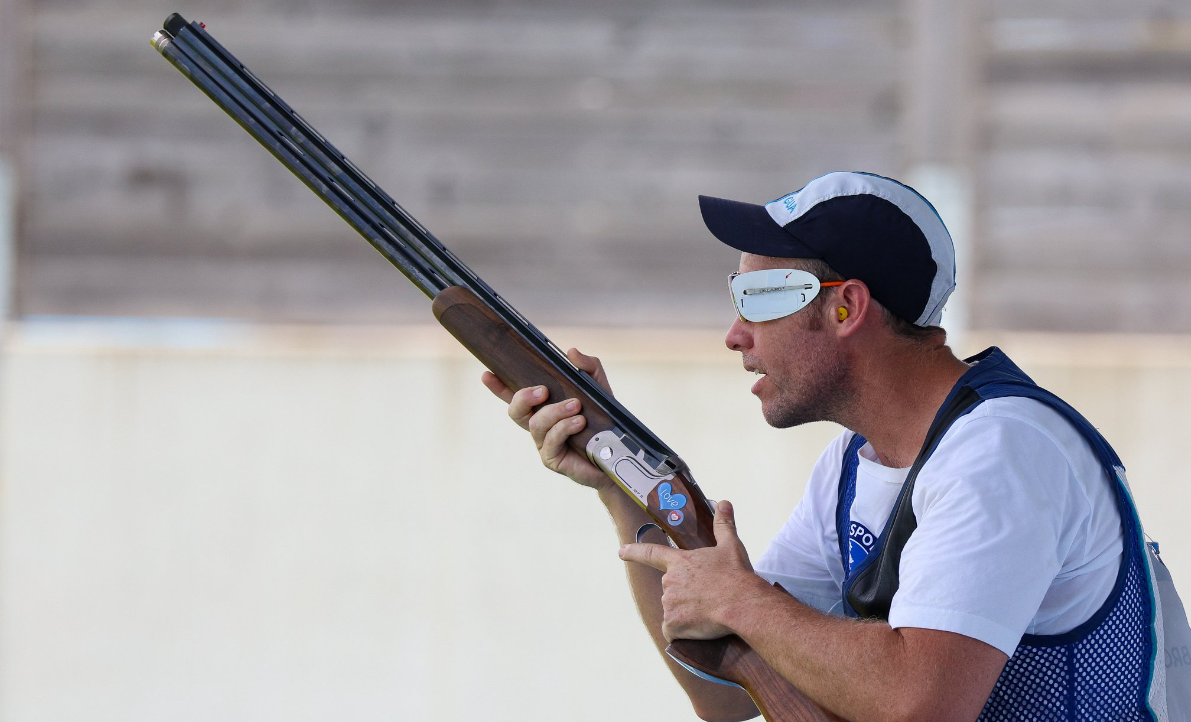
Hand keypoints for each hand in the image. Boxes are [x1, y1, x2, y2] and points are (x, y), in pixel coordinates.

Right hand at [481, 348, 613, 490]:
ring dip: (555, 411)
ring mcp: (543, 443)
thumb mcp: (599, 388)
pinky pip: (551, 440)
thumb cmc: (603, 421)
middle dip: (523, 397)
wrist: (618, 454)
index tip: (487, 374)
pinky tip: (579, 422)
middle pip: (515, 410)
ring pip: (535, 423)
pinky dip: (564, 428)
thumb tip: (571, 352)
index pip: (514, 395)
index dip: (498, 386)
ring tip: (576, 406)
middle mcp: (539, 425)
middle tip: (543, 390)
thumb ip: (588, 367)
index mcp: (543, 407)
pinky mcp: (552, 459)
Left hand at [618, 500, 767, 641]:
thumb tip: (724, 503)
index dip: (634, 551)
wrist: (742, 604)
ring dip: (686, 613)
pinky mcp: (673, 624)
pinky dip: (682, 632)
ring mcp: (669, 603)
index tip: (621, 551)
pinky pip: (672, 631)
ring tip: (708, 612)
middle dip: (685, 595)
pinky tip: (698, 629)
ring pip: (673, 610)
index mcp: (680, 562)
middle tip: (707, 597)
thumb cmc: (736, 576)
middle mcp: (669, 582)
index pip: (651, 553)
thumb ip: (723, 525)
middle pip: (671, 589)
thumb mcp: (731, 546)